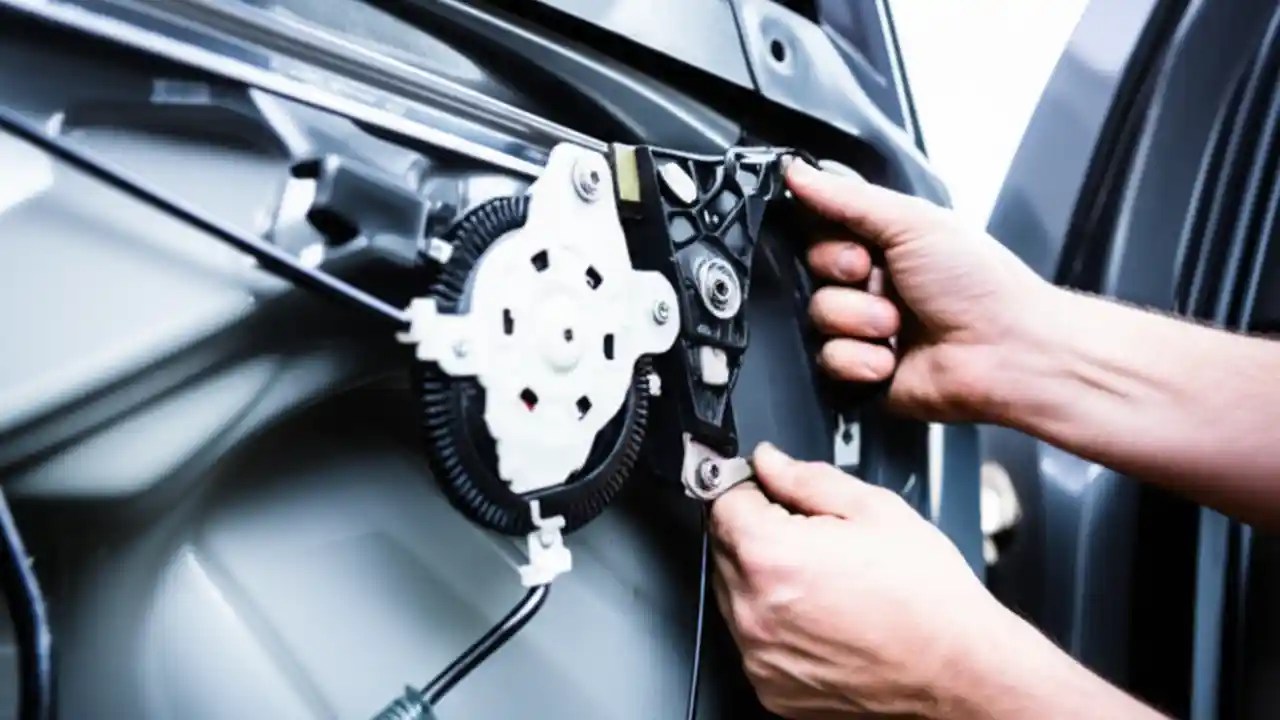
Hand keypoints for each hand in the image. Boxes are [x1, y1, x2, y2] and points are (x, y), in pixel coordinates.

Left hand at [710, 444, 1162, 719]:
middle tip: (814, 540)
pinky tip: (821, 618)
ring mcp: (759, 655)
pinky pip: (754, 640)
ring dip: (763, 581)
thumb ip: (807, 478)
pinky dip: (776, 626)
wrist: (960, 670)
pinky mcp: (770, 687)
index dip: (751, 490)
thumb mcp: (874, 509)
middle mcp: (754, 610)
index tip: (772, 494)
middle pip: (724, 549)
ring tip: (825, 583)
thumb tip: (769, 461)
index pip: (722, 502)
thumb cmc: (928, 597)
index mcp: (771, 556)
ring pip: (735, 595)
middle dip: (758, 534)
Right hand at [787, 161, 1052, 421]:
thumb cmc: (980, 283)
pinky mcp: (864, 373)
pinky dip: (861, 360)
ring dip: (857, 321)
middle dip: (843, 279)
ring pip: (818, 319)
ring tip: (897, 326)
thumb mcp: (914, 222)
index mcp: (885, 245)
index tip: (856, 246)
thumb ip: (849, 197)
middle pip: (812, 275)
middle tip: (878, 280)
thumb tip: (795, 171)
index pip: (821, 232)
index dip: (827, 240)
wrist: (1009, 353)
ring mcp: (867, 331)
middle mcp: (872, 285)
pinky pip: (829, 362)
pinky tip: (893, 358)